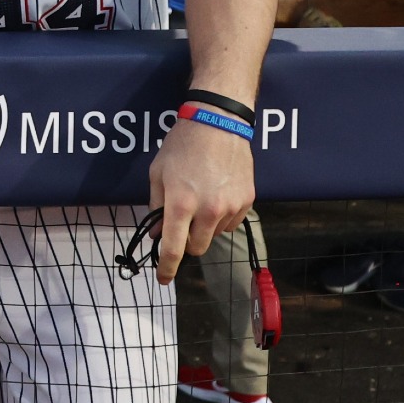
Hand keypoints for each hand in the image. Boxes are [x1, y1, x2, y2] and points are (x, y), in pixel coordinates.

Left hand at [146, 115, 254, 284]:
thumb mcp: (158, 173)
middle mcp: (208, 210)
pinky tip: (217, 193)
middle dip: (187, 241)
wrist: (219, 123)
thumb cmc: (182, 146)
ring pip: (215, 235)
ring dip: (205, 227)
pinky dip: (222, 217)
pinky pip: (231, 223)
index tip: (163, 279)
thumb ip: (156, 207)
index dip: (166, 268)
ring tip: (202, 198)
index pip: (173, 249)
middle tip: (183, 222)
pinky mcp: (247, 202)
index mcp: (181, 203)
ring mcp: (231, 207)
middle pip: (197, 248)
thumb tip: (158, 234)